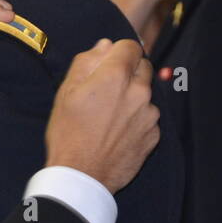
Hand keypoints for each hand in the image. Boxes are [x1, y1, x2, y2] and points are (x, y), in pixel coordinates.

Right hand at [44, 38, 159, 192]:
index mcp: (116, 76)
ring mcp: (150, 115)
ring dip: (133, 97)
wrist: (81, 175)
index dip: (117, 52)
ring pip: (146, 93)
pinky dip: (137, 119)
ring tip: (110, 117)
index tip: (107, 64)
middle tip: (107, 91)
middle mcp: (139, 91)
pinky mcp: (154, 135)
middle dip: (128, 73)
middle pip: (143, 67)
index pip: (130, 46)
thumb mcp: (66, 91)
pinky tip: (118, 132)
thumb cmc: (69, 132)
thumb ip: (87, 62)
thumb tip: (105, 46)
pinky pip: (148, 117)